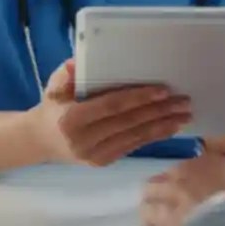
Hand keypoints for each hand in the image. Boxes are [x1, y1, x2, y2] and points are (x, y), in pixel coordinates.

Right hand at [32, 59, 192, 166]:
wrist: (40, 141)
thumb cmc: (52, 107)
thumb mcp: (53, 87)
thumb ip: (64, 76)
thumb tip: (76, 63)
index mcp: (72, 119)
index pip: (112, 106)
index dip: (138, 98)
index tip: (163, 90)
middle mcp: (85, 141)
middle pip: (129, 123)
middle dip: (159, 111)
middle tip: (184, 101)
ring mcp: (96, 156)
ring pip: (135, 138)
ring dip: (163, 126)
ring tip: (184, 115)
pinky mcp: (104, 162)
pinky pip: (133, 147)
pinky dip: (154, 136)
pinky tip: (170, 127)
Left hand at [141, 152, 224, 225]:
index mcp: (213, 159)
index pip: (200, 153)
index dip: (202, 165)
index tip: (208, 174)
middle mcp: (187, 170)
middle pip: (172, 170)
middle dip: (176, 180)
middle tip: (184, 193)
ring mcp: (171, 192)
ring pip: (153, 187)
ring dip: (158, 194)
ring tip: (165, 206)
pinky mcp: (161, 215)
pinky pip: (147, 210)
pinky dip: (151, 214)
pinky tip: (157, 221)